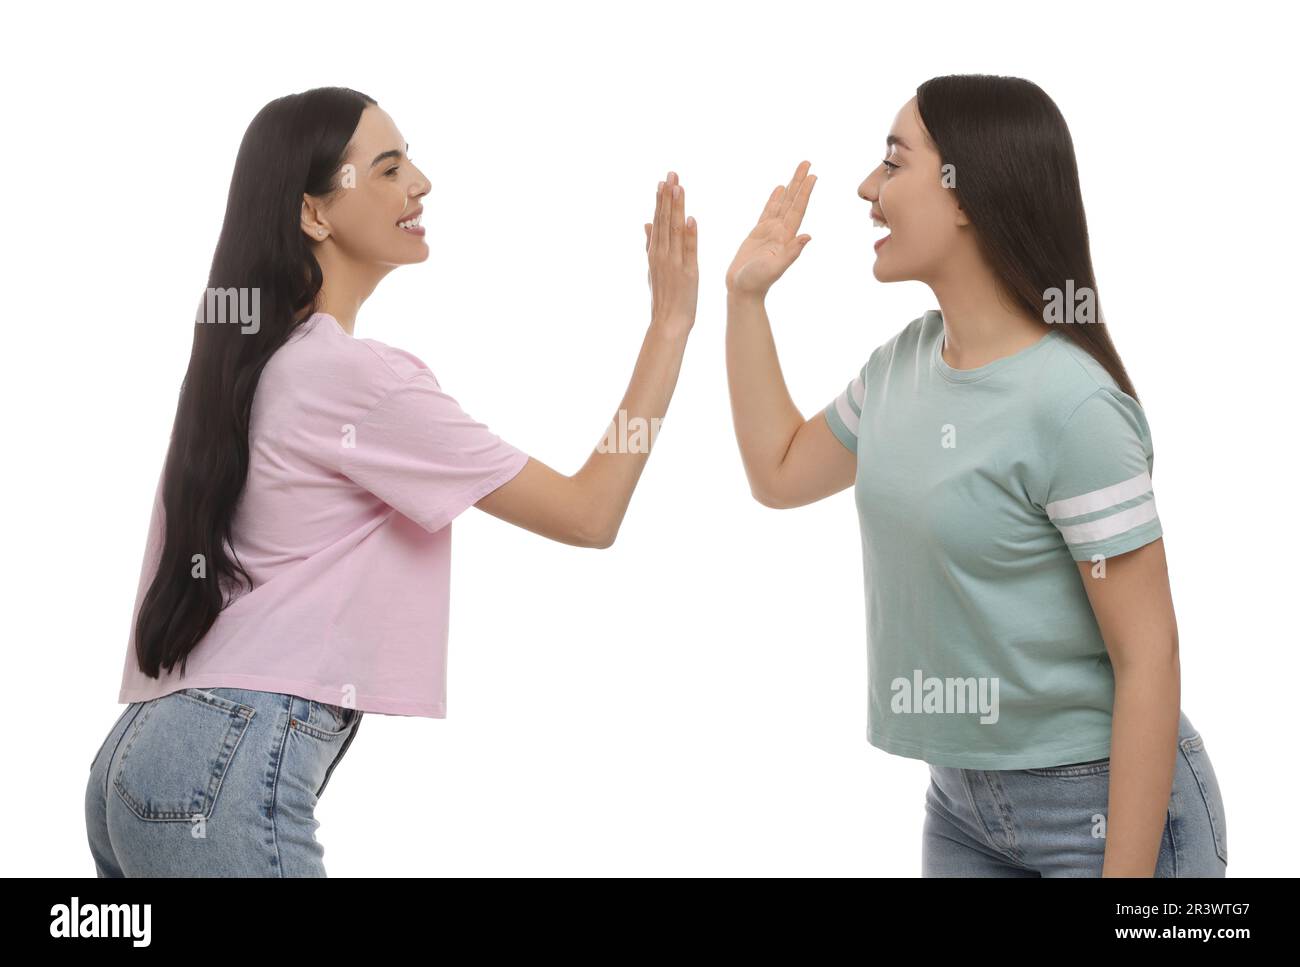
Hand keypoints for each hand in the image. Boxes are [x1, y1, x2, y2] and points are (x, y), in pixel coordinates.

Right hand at [642, 171, 697, 331]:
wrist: (667, 323)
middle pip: (665, 220)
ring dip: (677, 208)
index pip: (658, 221)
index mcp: (654, 253)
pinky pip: (689, 250)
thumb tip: (646, 223)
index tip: (663, 181)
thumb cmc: (662, 297)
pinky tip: (691, 219)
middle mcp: (662, 255)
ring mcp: (674, 263)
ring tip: (679, 188)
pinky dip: (690, 235)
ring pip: (675, 230)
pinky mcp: (688, 272)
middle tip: (671, 174)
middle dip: (668, 197)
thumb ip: (650, 245)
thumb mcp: (653, 269)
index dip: (660, 200)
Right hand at [725, 160, 814, 297]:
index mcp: (786, 238)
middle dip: (799, 182)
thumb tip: (808, 236)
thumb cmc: (757, 282)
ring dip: (789, 187)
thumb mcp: (775, 268)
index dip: (804, 192)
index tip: (812, 176)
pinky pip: (768, 212)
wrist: (743, 290)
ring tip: (797, 171)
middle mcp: (780, 232)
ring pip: (781, 204)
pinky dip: (774, 200)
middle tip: (807, 162)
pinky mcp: (758, 234)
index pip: (797, 210)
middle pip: (792, 201)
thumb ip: (791, 253)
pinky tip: (779, 190)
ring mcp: (770, 232)